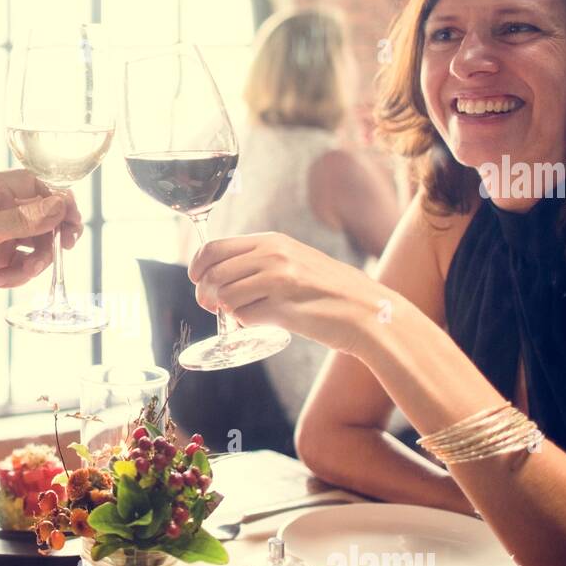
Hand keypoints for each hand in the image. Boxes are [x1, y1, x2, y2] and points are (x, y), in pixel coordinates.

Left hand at [0, 169, 82, 326]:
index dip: (58, 200)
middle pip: (42, 216)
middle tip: (66, 248)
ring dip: (33, 262)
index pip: (35, 185)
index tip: (73, 219)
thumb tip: (60, 204)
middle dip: (52, 235)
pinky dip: (18, 275)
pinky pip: (25, 264)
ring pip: (37, 244)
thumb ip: (25, 218)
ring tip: (17, 274)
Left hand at [189, 231, 385, 355]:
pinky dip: (246, 324)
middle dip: (205, 294)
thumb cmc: (328, 290)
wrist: (368, 312)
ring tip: (242, 314)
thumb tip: (217, 275)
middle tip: (212, 306)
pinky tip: (263, 321)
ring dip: (226, 310)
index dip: (197, 268)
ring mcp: (279, 281)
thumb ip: (260, 261)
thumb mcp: (294, 260)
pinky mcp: (284, 309)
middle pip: (213, 274)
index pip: (213, 248)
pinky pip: (244, 318)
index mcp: (272, 241)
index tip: (198, 281)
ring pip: (224, 297)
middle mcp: (273, 256)